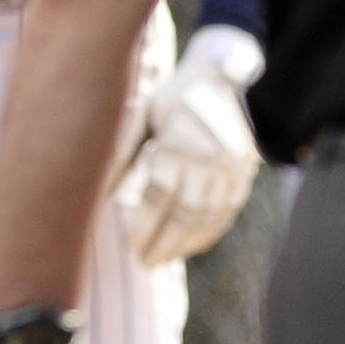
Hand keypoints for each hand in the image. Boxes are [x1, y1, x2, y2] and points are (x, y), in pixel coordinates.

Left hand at [113, 25, 264, 266]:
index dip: (145, 226)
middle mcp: (208, 160)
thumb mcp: (142, 116)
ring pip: (206, 218)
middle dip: (164, 243)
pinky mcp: (243, 177)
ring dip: (184, 245)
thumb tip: (101, 195)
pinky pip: (226, 214)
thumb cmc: (171, 100)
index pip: (160, 196)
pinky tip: (189, 247)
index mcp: (179, 144)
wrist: (220, 81)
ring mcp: (230, 171)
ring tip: (163, 259)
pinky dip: (207, 235)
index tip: (131, 247)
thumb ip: (121, 154)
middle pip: (184, 214)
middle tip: (145, 262)